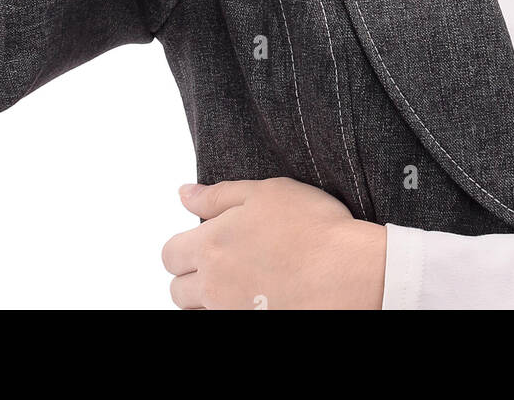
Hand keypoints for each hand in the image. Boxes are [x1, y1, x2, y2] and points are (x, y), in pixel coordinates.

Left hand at [162, 177, 386, 309]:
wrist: (343, 271)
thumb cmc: (309, 226)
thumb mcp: (263, 191)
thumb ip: (216, 195)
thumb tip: (184, 194)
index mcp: (210, 246)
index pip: (169, 254)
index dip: (182, 245)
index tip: (202, 239)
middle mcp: (213, 284)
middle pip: (177, 290)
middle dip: (190, 275)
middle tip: (220, 259)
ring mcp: (231, 309)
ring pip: (199, 309)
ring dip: (209, 295)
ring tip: (240, 277)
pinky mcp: (253, 321)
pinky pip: (226, 316)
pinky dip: (234, 306)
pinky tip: (258, 291)